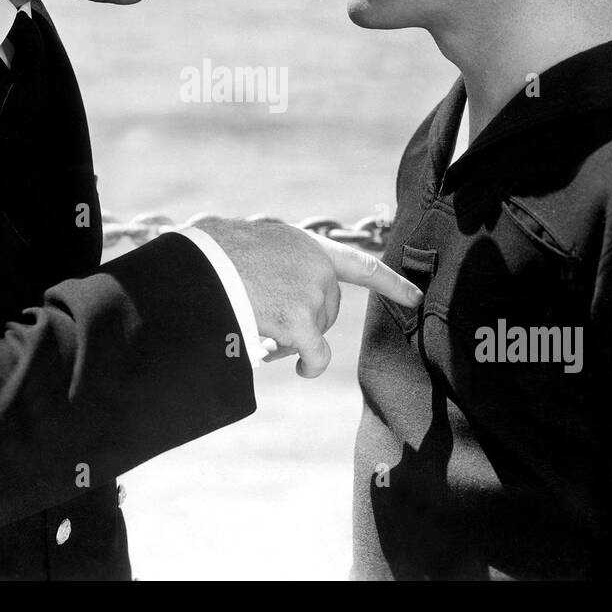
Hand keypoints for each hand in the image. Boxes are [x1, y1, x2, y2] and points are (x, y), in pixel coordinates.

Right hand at [192, 219, 422, 377]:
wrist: (195, 265)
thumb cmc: (208, 256)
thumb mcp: (248, 245)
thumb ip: (273, 262)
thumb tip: (270, 293)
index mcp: (304, 244)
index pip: (359, 264)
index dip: (390, 282)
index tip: (417, 297)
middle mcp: (315, 265)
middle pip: (328, 308)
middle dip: (307, 321)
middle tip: (271, 324)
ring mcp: (309, 293)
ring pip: (315, 331)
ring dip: (295, 339)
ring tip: (259, 332)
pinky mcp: (299, 321)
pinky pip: (314, 355)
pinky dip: (309, 365)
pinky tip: (297, 367)